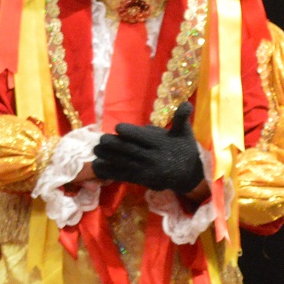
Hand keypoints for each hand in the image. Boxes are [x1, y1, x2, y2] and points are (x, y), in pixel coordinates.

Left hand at [92, 102, 208, 193]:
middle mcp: (153, 158)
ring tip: (95, 150)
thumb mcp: (185, 132)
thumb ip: (181, 118)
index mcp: (162, 144)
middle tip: (101, 139)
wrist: (188, 174)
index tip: (118, 127)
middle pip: (131, 151)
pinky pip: (123, 175)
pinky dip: (109, 171)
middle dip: (115, 145)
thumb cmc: (184, 148)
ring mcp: (146, 170)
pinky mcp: (140, 179)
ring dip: (108, 157)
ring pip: (124, 163)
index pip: (145, 138)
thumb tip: (186, 104)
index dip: (131, 132)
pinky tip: (97, 166)